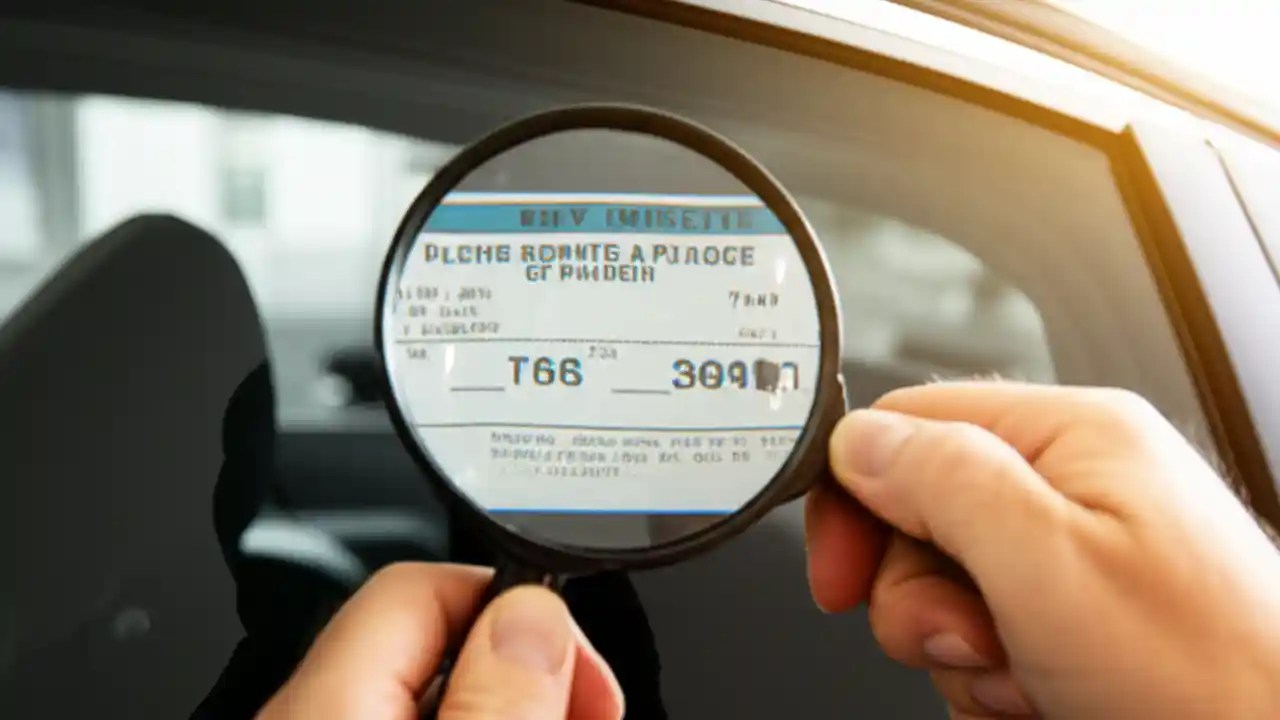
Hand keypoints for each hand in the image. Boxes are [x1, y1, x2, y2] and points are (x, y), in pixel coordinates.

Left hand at [257, 563, 623, 719]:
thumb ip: (497, 704)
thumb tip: (532, 618)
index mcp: (323, 708)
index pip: (418, 585)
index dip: (516, 603)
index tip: (579, 662)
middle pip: (435, 641)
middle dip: (529, 663)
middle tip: (592, 707)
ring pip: (431, 694)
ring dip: (516, 700)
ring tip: (578, 717)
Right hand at [806, 382, 1279, 717]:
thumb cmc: (1215, 681)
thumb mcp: (1049, 566)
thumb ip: (945, 481)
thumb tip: (859, 442)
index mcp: (1074, 436)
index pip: (910, 425)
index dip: (857, 501)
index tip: (840, 578)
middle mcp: (1078, 486)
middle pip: (920, 518)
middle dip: (923, 599)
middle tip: (974, 641)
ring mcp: (1082, 558)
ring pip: (947, 591)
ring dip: (963, 654)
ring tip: (1028, 683)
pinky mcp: (1083, 623)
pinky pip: (986, 640)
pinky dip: (994, 683)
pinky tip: (1043, 702)